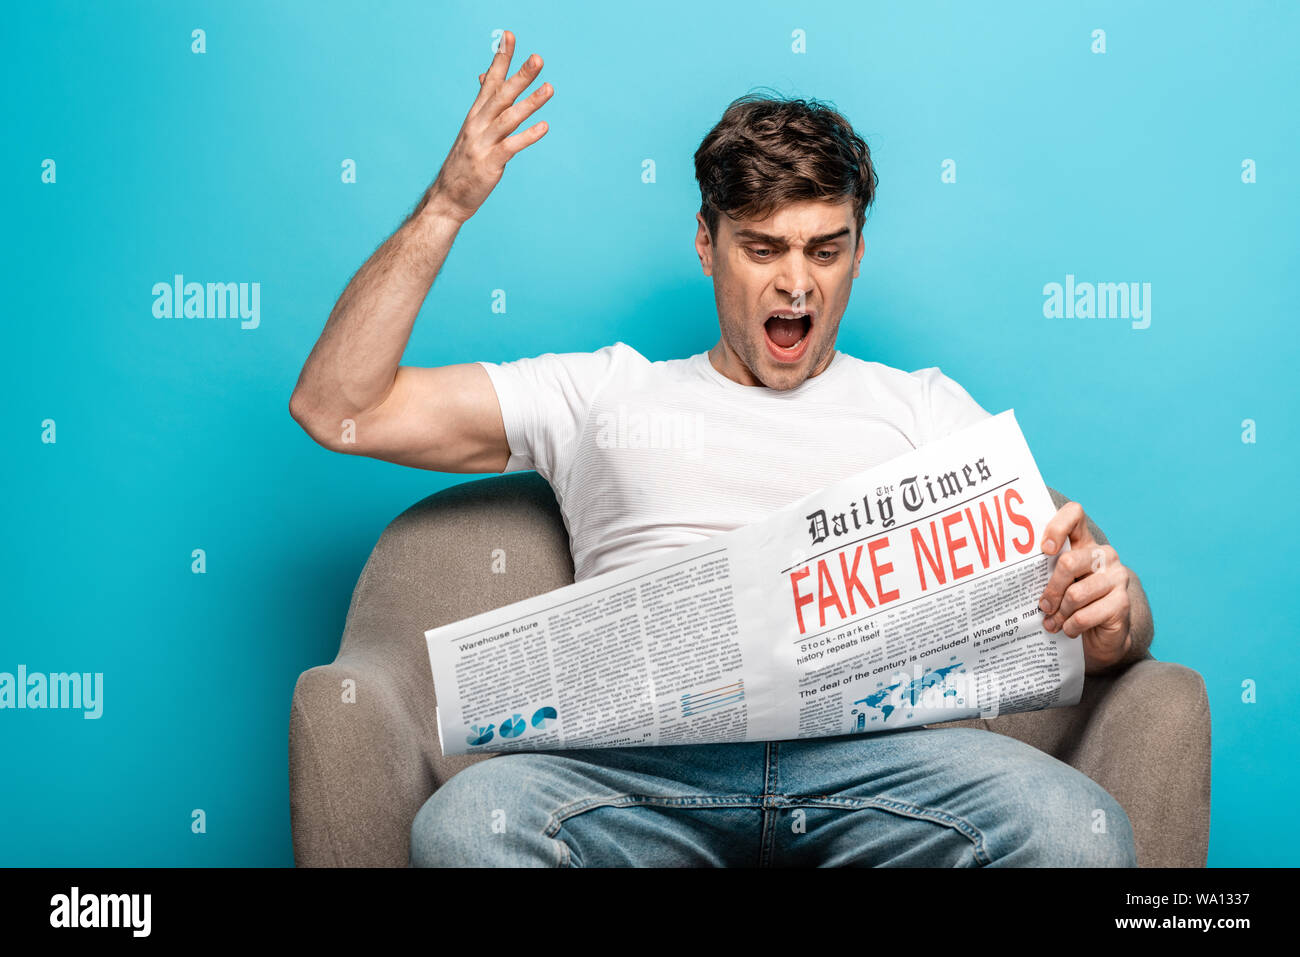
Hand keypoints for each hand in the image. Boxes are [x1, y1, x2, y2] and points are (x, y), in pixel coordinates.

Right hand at [427, 30, 552, 223]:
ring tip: (550, 88)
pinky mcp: (490, 164)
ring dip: (530, 102)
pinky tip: (544, 126)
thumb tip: (482, 77)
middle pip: (501, 95)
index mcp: (475, 115)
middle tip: (538, 58)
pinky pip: (511, 147)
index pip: (489, 81)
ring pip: (509, 118)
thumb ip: (483, 105)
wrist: (447, 198)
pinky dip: (528, 136)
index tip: (509, 36)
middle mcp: (477, 125)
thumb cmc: (464, 163)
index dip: (499, 59)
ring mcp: (483, 144)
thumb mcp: (471, 131)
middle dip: (520, 75)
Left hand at [1037, 501, 1132, 673]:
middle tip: (1042, 606)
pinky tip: (1068, 629)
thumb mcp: (1057, 584)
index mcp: (1085, 543)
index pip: (1074, 514)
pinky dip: (1071, 626)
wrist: (1102, 636)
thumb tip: (1013, 576)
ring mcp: (1117, 577)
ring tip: (1052, 623)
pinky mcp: (1122, 602)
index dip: (1057, 527)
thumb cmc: (1072, 605)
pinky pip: (1085, 615)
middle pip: (1068, 562)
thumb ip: (1044, 573)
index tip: (1044, 550)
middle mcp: (1104, 555)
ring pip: (1076, 594)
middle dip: (1050, 590)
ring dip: (1059, 613)